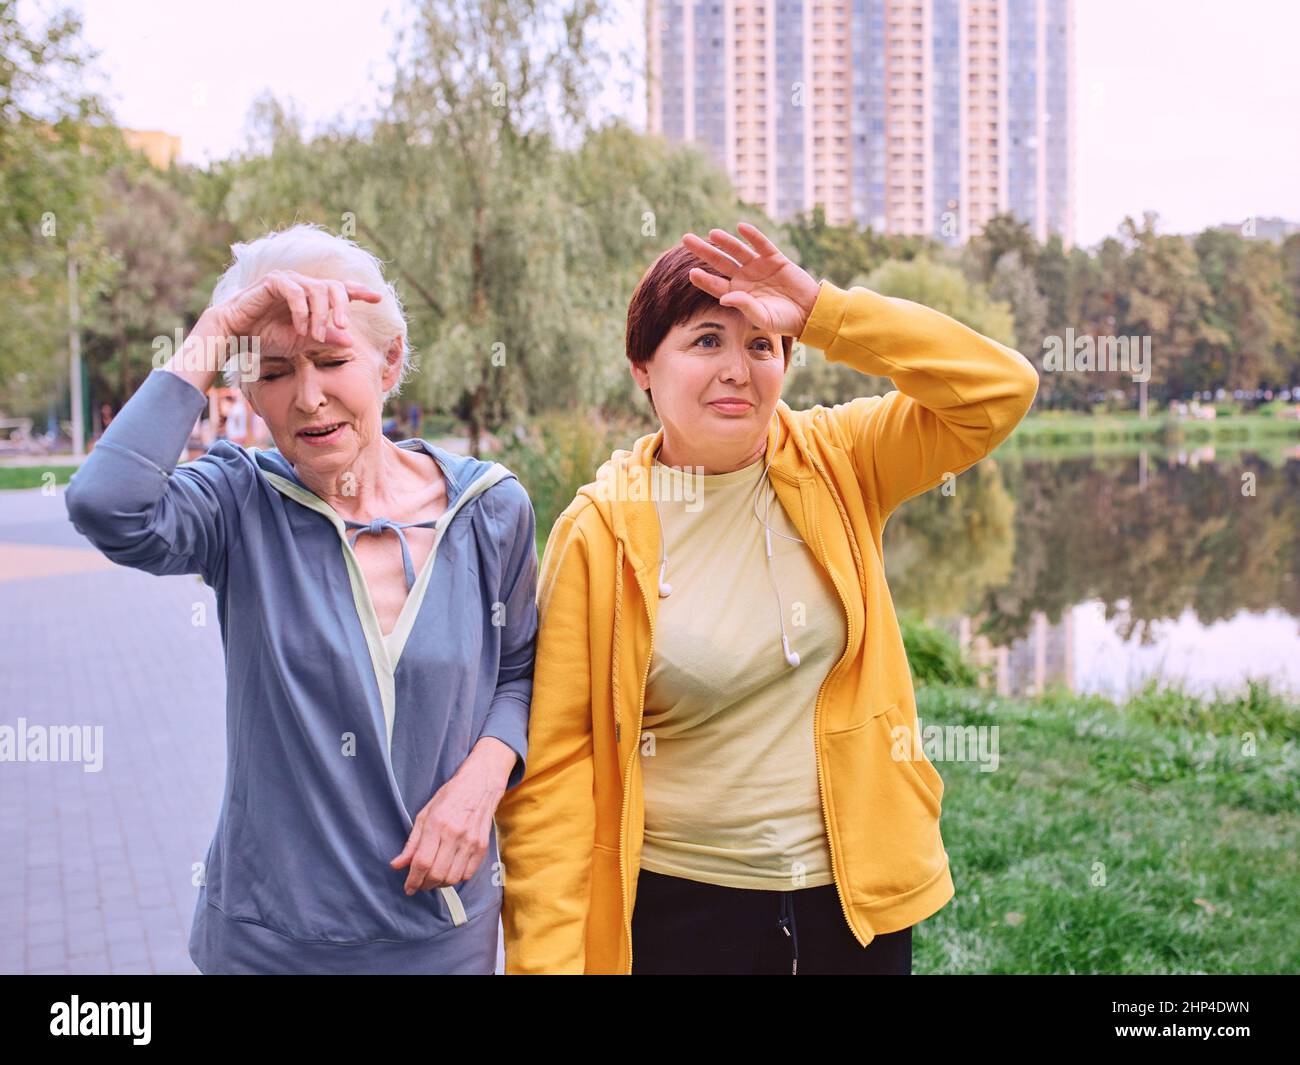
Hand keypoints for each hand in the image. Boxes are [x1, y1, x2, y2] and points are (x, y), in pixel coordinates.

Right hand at [166, 270, 383, 393]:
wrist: (235, 335)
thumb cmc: (267, 338)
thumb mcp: (302, 342)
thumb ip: (326, 339)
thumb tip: (352, 341)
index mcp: (311, 297)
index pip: (340, 289)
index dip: (359, 291)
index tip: (377, 298)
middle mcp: (302, 285)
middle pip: (334, 286)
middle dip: (342, 306)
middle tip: (342, 327)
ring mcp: (288, 281)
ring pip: (317, 289)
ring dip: (320, 315)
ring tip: (317, 335)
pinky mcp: (273, 282)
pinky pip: (296, 292)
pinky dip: (302, 311)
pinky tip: (300, 327)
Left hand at [389, 738, 515, 894]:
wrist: (480, 786)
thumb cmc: (450, 798)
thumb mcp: (425, 814)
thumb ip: (411, 842)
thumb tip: (397, 864)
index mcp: (437, 824)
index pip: (422, 862)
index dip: (413, 880)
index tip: (408, 887)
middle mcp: (455, 834)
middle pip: (437, 873)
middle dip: (424, 885)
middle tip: (419, 884)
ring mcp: (471, 842)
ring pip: (452, 878)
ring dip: (440, 884)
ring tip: (433, 879)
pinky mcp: (482, 847)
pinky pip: (468, 874)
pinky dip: (456, 879)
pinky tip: (449, 872)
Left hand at [682, 222, 821, 336]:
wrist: (809, 312)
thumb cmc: (783, 320)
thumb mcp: (763, 317)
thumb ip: (745, 307)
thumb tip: (724, 298)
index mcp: (738, 294)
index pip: (716, 284)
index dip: (703, 278)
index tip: (691, 272)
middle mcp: (745, 278)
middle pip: (720, 262)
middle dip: (704, 250)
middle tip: (686, 239)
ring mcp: (759, 266)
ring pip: (738, 251)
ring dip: (726, 241)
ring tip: (712, 233)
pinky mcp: (775, 258)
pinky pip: (762, 244)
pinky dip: (753, 236)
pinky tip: (741, 228)